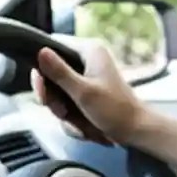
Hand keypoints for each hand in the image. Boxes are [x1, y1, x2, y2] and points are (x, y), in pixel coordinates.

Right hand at [31, 36, 147, 146]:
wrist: (136, 131)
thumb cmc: (116, 110)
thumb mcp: (83, 92)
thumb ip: (60, 73)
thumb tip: (40, 52)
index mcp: (90, 51)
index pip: (53, 44)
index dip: (42, 64)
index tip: (42, 86)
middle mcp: (87, 60)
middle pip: (51, 73)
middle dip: (53, 98)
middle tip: (61, 110)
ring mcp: (87, 78)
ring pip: (58, 93)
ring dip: (63, 112)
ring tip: (78, 122)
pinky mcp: (87, 94)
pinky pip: (67, 105)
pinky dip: (72, 119)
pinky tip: (83, 126)